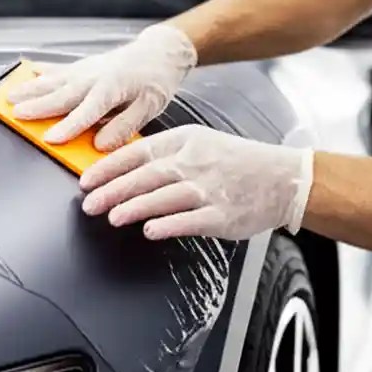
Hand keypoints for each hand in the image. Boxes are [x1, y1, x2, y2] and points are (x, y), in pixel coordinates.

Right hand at [7, 23, 197, 150]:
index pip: (86, 112)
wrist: (160, 51)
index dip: (68, 127)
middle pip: (61, 94)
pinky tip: (26, 72)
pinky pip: (58, 69)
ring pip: (53, 81)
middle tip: (14, 113)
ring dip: (30, 88)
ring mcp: (85, 70)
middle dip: (36, 105)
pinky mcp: (82, 66)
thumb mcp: (150, 107)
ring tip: (8, 95)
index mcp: (112, 89)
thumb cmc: (156, 80)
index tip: (50, 139)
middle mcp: (94, 77)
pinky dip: (40, 71)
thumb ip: (124, 126)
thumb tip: (101, 144)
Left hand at [79, 124, 314, 239]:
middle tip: (89, 203)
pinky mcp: (221, 215)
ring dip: (135, 207)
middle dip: (113, 190)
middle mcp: (195, 163)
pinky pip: (191, 220)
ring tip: (113, 216)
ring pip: (164, 196)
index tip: (87, 180)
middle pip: (146, 175)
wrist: (284, 179)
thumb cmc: (238, 163)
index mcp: (186, 141)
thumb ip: (164, 155)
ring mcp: (209, 189)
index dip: (109, 167)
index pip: (138, 152)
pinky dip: (169, 225)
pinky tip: (150, 230)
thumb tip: (123, 170)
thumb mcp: (200, 143)